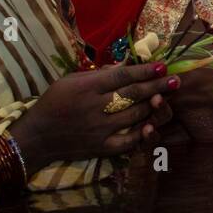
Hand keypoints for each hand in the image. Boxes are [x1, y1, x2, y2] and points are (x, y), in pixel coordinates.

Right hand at [9, 63, 176, 169]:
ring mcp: (100, 129)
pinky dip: (143, 133)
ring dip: (154, 106)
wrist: (37, 136)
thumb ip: (99, 74)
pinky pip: (129, 141)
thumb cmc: (54, 102)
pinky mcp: (102, 147)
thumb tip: (126, 66)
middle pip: (134, 94)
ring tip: (167, 97)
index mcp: (88, 87)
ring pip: (135, 115)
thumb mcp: (71, 81)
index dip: (145, 71)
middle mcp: (96, 107)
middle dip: (157, 86)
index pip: (122, 76)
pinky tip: (154, 125)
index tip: (162, 66)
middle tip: (175, 80)